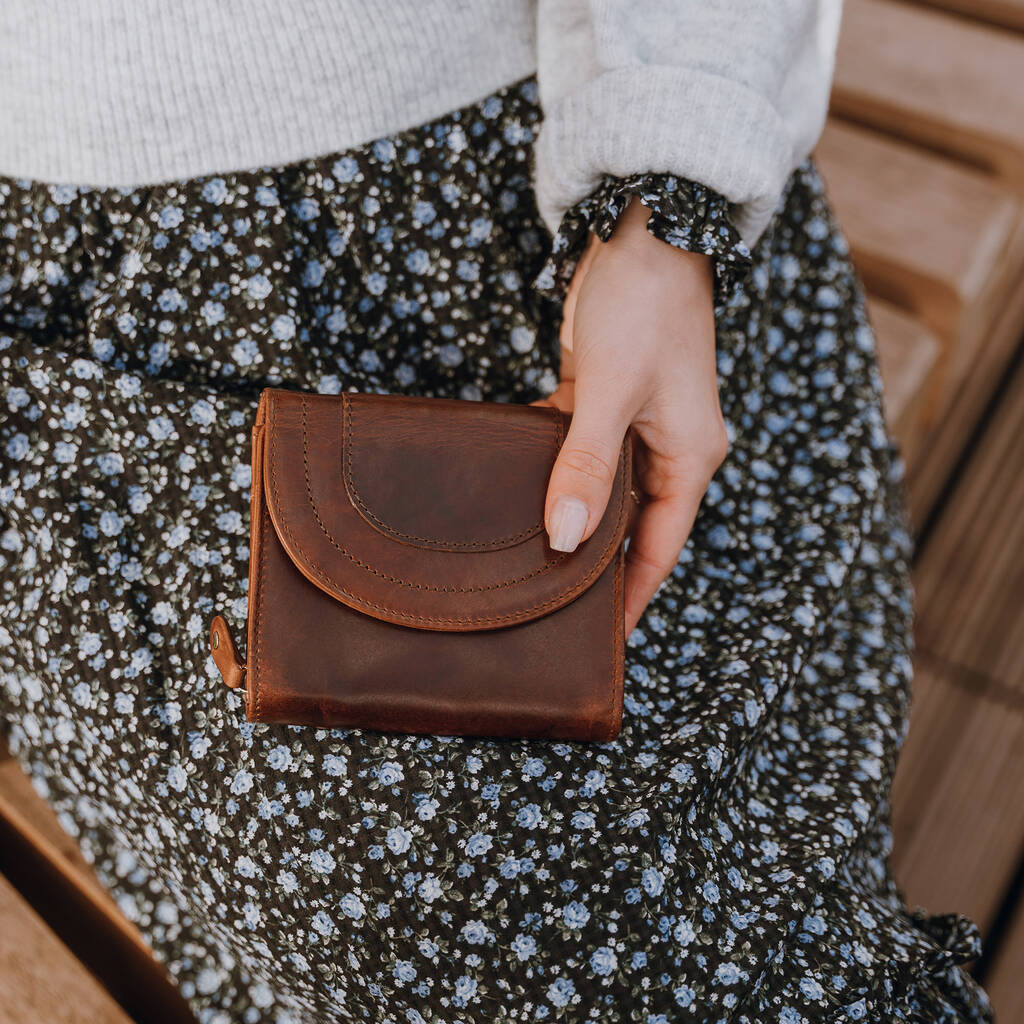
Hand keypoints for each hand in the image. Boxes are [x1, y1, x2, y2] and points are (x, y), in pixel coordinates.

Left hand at [533, 198, 726, 633]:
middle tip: (548, 607)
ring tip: (526, 559)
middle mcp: (667, 450)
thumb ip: (587, 466)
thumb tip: (564, 537)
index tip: (596, 641)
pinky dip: (551, 468)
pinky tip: (514, 486)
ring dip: (569, 516)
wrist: (646, 228)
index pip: (658, 549)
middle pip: (631, 527)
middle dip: (594, 565)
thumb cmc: (646, 304)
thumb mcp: (615, 393)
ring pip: (601, 490)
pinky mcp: (606, 401)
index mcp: (688, 458)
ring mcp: (635, 425)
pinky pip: (578, 450)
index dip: (629, 597)